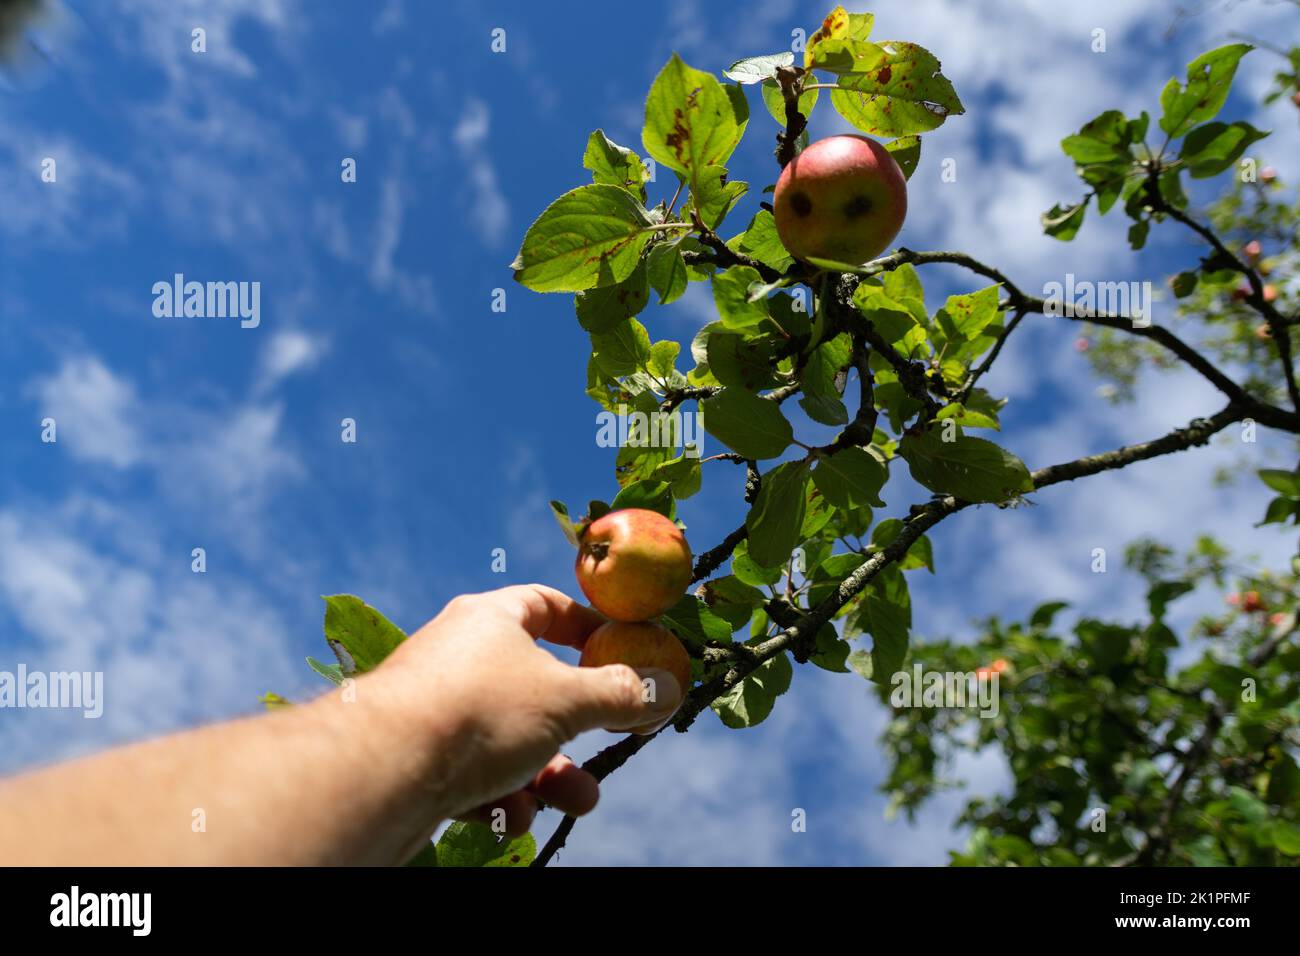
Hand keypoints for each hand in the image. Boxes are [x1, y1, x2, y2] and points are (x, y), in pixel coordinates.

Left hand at [372, 584, 684, 844]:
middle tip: (612, 745)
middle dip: (579, 727)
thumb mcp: (567, 700)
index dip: (591, 630)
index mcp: (491, 618)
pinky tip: (512, 813)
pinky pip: (477, 772)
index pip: (548, 606)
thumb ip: (620, 693)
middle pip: (536, 685)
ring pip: (511, 738)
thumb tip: (665, 685)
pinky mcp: (418, 757)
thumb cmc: (477, 713)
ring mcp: (437, 707)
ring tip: (575, 801)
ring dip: (550, 773)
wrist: (380, 772)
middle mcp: (460, 656)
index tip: (626, 655)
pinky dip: (504, 794)